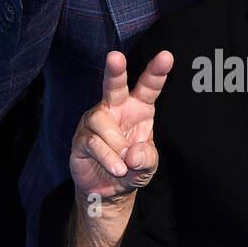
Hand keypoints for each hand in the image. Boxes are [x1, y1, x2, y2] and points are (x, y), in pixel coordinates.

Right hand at [69, 50, 173, 201]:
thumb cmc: (131, 168)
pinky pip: (93, 142)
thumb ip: (146, 159)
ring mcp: (95, 121)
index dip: (156, 72)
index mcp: (138, 108)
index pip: (148, 87)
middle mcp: (115, 108)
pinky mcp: (81, 137)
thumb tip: (133, 154)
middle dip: (115, 71)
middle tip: (115, 57)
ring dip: (116, 145)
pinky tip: (117, 168)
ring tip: (124, 165)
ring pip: (102, 121)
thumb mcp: (148, 166)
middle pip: (114, 85)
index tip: (166, 57)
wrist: (107, 190)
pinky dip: (108, 157)